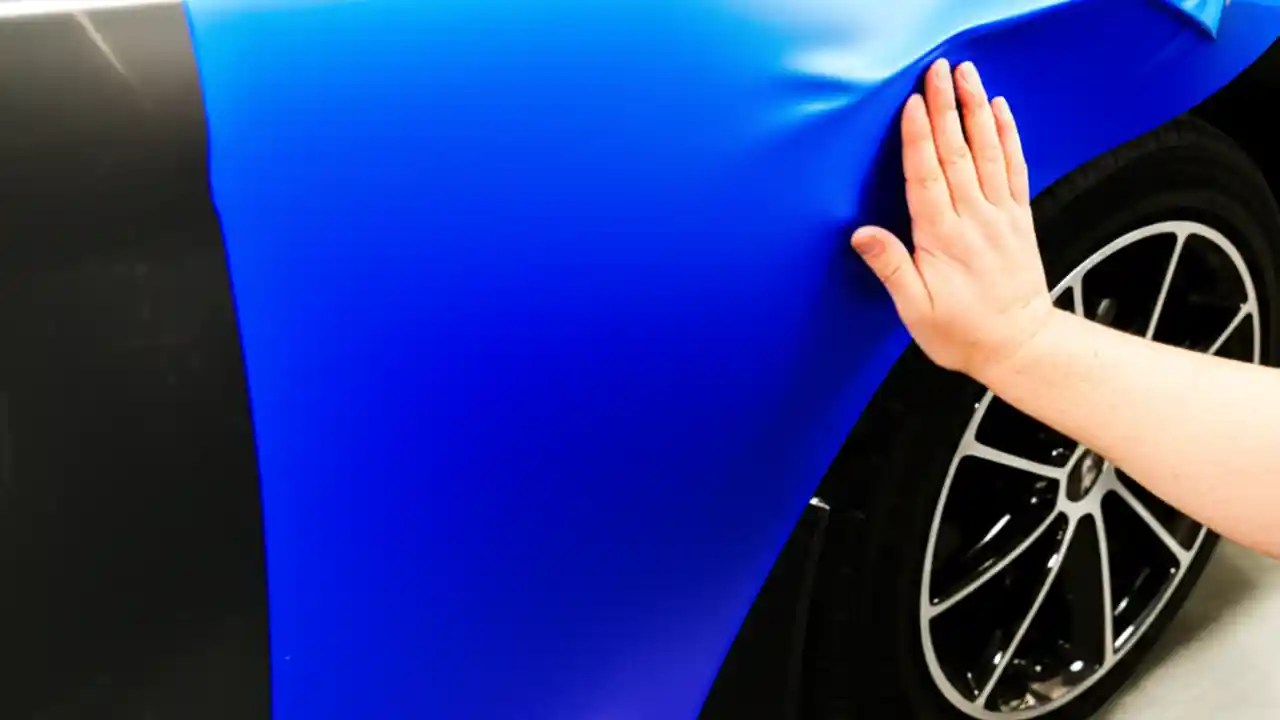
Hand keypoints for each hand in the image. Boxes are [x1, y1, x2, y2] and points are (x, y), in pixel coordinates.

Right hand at [852, 58, 1053, 380]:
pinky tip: (999, 109)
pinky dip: (1007, 134)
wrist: (1019, 345)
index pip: (927, 178)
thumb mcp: (915, 310)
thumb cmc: (961, 332)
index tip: (913, 105)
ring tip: (966, 75)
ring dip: (975, 109)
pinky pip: (1014, 166)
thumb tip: (863, 235)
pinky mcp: (1017, 216)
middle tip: (937, 72)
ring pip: (986, 151)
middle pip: (956, 153)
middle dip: (945, 108)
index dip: (918, 139)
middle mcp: (973, 219)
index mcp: (942, 238)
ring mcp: (999, 214)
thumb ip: (891, 268)